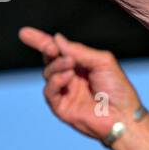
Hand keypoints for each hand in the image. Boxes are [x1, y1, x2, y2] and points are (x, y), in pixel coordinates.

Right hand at [19, 27, 141, 140]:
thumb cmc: (118, 89)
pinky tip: (67, 77)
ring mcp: (64, 92)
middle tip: (51, 48)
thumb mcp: (102, 62)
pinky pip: (49, 92)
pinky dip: (55, 81)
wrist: (123, 115)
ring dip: (57, 66)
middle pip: (49, 59)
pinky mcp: (61, 107)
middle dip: (45, 49)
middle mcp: (70, 77)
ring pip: (48, 73)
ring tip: (71, 64)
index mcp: (81, 65)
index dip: (42, 41)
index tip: (25, 33)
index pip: (58, 50)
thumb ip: (79, 51)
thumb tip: (56, 38)